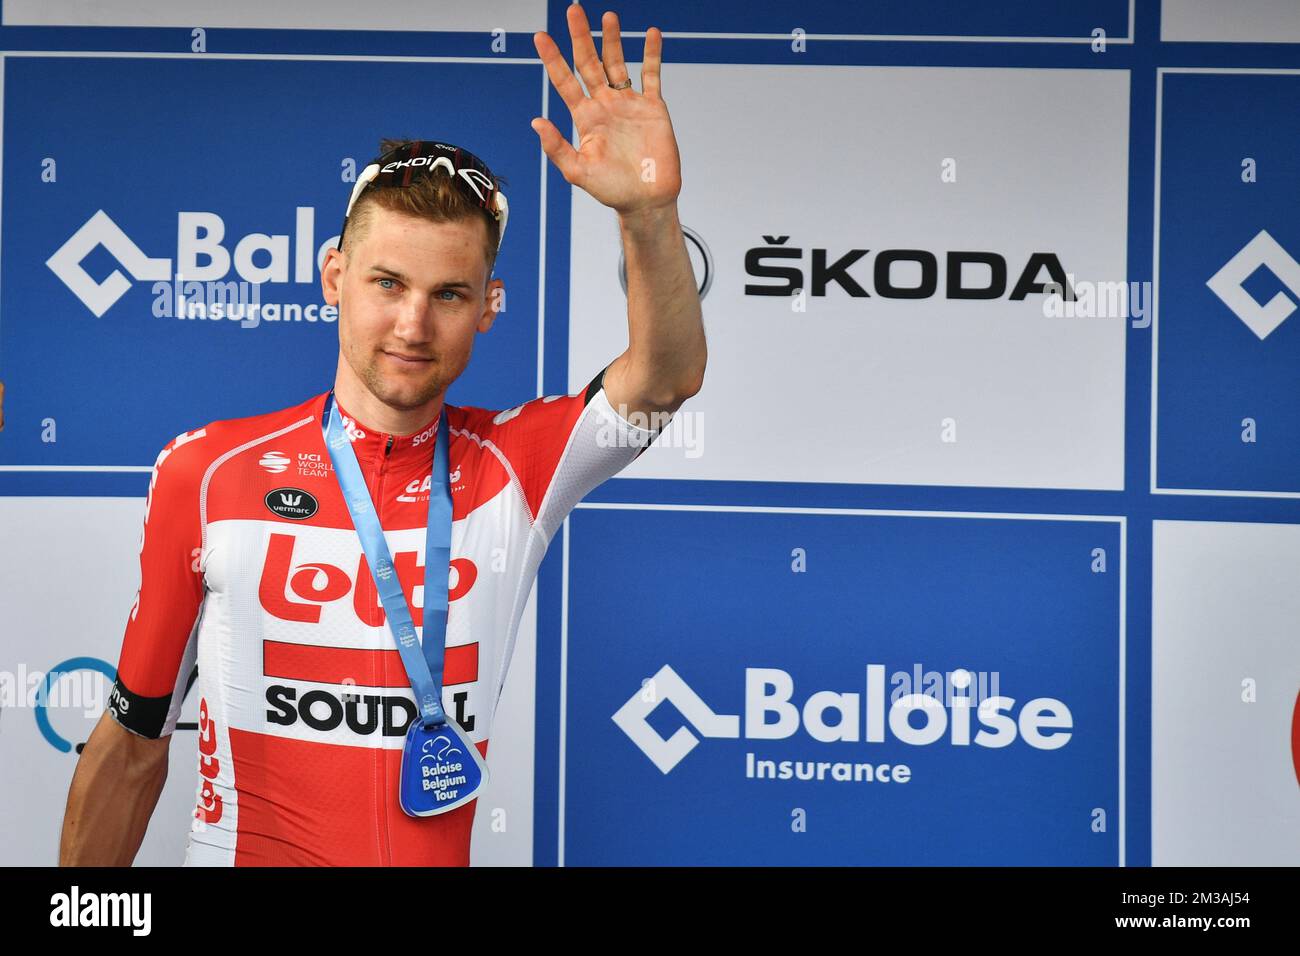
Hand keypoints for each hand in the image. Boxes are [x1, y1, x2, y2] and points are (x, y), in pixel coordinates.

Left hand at [531, 7, 681, 215]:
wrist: (646, 201)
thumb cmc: (612, 191)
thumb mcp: (578, 172)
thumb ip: (557, 147)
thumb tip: (536, 122)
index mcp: (585, 118)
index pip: (565, 81)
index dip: (553, 59)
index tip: (540, 37)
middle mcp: (605, 106)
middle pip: (590, 63)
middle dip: (581, 37)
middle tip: (574, 11)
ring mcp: (629, 104)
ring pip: (618, 63)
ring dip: (613, 40)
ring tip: (608, 17)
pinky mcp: (653, 108)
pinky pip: (651, 75)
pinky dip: (651, 55)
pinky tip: (651, 34)